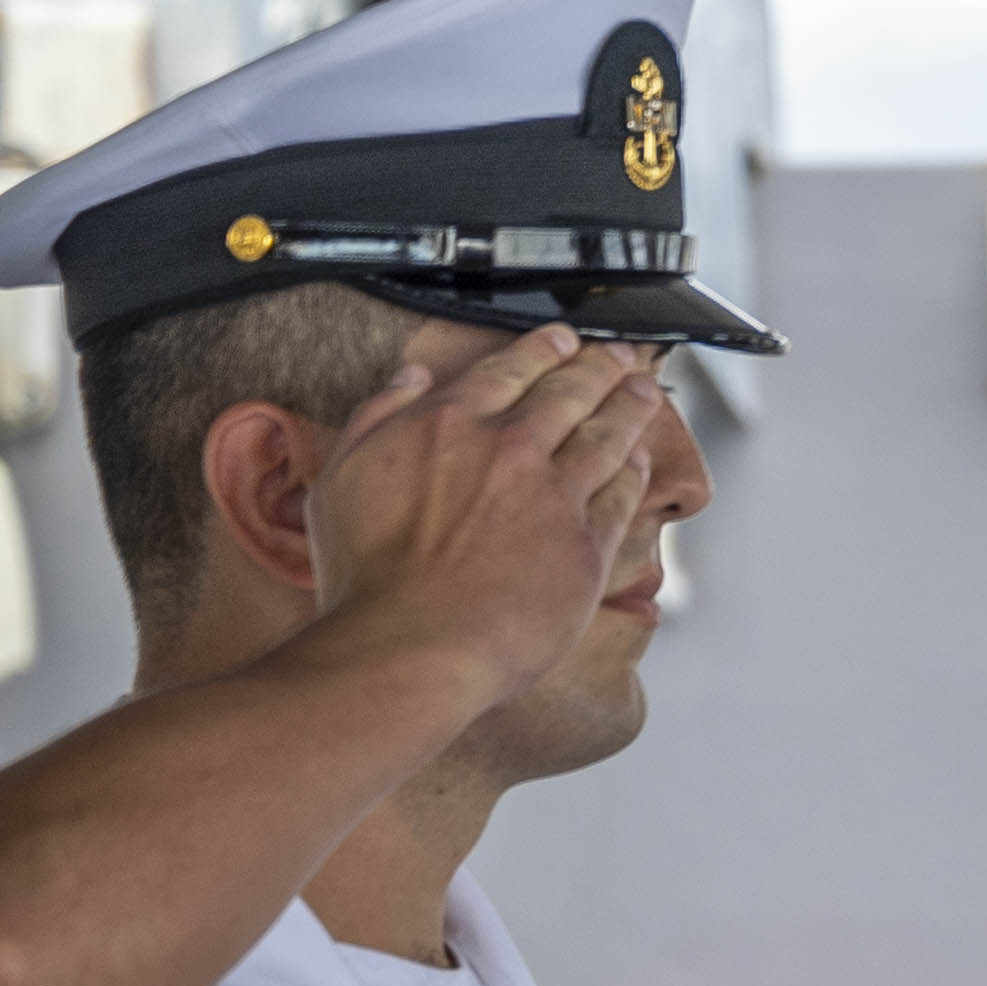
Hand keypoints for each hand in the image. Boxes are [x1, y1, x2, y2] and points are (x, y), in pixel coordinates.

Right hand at [302, 324, 668, 707]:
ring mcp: (554, 494)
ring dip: (629, 407)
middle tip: (620, 357)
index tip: (562, 340)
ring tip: (644, 392)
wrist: (413, 644)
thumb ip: (377, 417)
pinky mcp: (586, 545)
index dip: (543, 350)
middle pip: (568, 392)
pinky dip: (634, 472)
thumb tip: (409, 378)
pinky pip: (620, 496)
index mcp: (450, 421)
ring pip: (605, 435)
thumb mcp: (342, 477)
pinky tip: (640, 461)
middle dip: (599, 368)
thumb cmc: (368, 576)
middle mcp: (508, 446)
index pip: (509, 370)